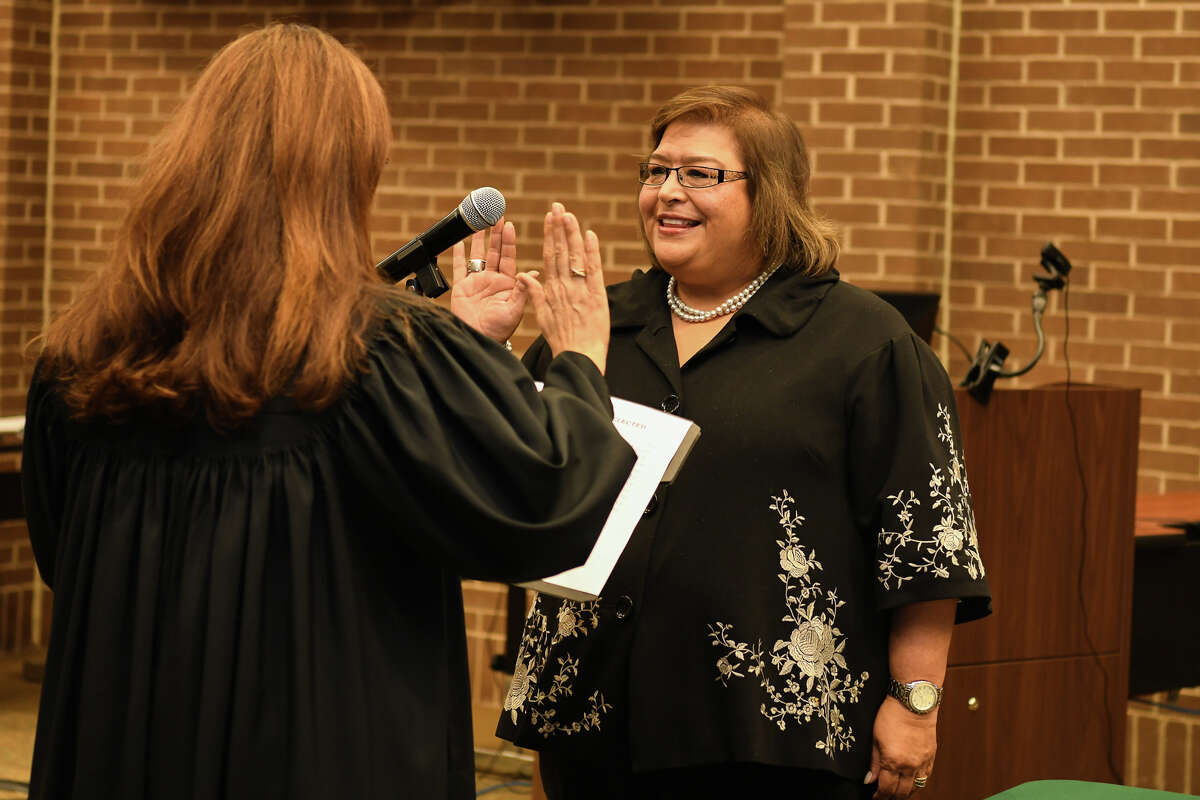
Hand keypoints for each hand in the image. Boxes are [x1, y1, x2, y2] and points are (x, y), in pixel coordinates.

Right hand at [450, 218, 526, 342]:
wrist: (480, 340)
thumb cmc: (500, 329)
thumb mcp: (515, 309)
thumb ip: (523, 290)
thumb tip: (535, 273)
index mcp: (507, 283)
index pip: (508, 256)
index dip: (508, 240)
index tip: (508, 225)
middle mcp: (492, 280)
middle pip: (494, 251)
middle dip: (495, 233)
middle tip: (496, 215)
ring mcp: (476, 283)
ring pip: (478, 255)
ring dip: (479, 239)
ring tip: (479, 222)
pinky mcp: (460, 288)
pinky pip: (459, 268)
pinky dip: (458, 255)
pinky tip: (458, 242)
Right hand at [516, 203, 608, 373]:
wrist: (578, 356)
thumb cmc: (561, 340)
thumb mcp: (541, 317)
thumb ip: (534, 294)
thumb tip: (524, 275)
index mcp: (551, 290)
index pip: (549, 256)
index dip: (549, 235)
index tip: (550, 217)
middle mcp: (563, 286)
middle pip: (560, 251)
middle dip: (559, 226)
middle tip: (558, 205)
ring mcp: (579, 290)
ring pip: (574, 256)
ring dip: (572, 234)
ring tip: (569, 214)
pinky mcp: (596, 296)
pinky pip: (593, 270)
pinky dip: (591, 252)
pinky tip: (590, 235)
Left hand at [867, 698, 937, 799]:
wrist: (913, 703)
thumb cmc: (892, 715)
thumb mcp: (875, 737)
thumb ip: (874, 761)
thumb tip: (869, 779)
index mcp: (893, 761)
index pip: (886, 788)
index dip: (879, 796)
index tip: (875, 798)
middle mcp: (909, 766)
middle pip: (901, 792)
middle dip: (892, 798)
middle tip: (884, 798)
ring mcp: (922, 762)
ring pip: (915, 788)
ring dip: (906, 794)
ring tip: (897, 795)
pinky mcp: (931, 757)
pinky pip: (926, 778)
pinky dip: (918, 784)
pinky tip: (912, 784)